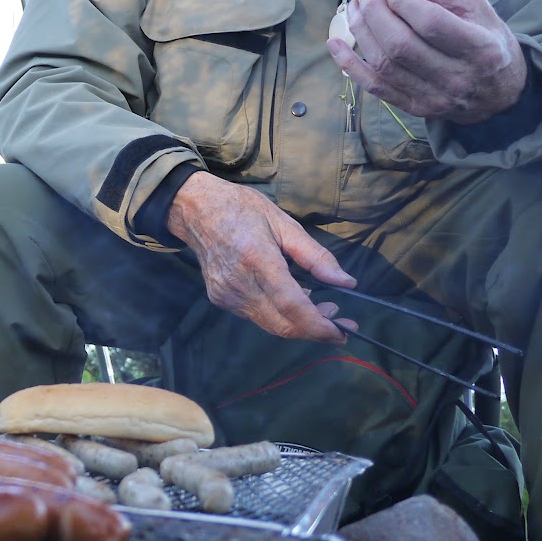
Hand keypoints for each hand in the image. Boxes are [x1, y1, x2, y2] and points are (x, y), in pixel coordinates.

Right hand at [166, 174, 355, 341]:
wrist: (195, 210)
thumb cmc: (242, 209)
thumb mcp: (284, 223)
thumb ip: (315, 256)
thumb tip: (346, 282)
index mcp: (258, 259)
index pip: (292, 306)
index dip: (319, 325)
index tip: (343, 332)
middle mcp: (239, 284)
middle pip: (283, 325)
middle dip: (315, 330)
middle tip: (339, 319)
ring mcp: (226, 295)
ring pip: (270, 324)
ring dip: (298, 323)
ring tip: (320, 307)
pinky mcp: (220, 299)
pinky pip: (256, 316)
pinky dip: (279, 315)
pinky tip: (291, 299)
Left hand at [327, 0, 526, 124]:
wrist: (500, 96)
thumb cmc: (489, 43)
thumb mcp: (479, 11)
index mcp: (480, 49)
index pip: (431, 23)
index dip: (402, 1)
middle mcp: (456, 78)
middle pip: (401, 45)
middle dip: (375, 13)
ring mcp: (433, 97)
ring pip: (384, 65)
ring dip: (361, 32)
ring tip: (352, 8)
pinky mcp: (414, 108)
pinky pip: (375, 87)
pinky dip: (350, 65)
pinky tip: (334, 43)